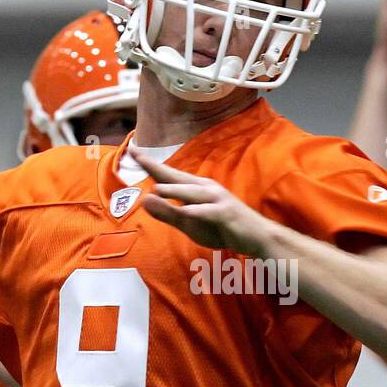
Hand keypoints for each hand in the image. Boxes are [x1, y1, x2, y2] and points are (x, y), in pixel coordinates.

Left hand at [134, 150, 274, 257]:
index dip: (150, 163)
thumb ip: (168, 213)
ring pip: (193, 193)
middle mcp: (205, 188)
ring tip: (157, 188)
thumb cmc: (222, 228)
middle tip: (136, 154)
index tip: (132, 150)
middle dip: (157, 166)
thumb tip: (145, 200)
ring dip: (176, 190)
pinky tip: (186, 212)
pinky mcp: (226, 214)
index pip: (168, 174)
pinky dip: (198, 212)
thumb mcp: (190, 224)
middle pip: (177, 176)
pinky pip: (209, 213)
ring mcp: (217, 200)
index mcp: (195, 188)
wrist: (255, 236)